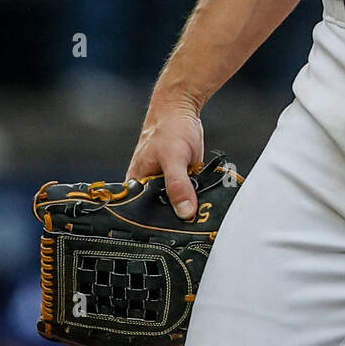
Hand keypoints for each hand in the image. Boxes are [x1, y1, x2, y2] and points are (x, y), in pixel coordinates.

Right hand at [127, 92, 205, 219]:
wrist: (182, 109)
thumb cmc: (169, 127)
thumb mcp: (173, 158)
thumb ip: (178, 185)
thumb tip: (185, 211)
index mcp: (137, 184)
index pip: (142, 215)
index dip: (156, 227)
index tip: (173, 236)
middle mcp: (149, 186)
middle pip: (162, 211)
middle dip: (177, 219)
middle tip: (193, 227)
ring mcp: (166, 183)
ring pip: (178, 204)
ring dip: (190, 208)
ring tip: (201, 214)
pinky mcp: (182, 179)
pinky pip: (190, 194)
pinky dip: (198, 198)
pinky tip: (207, 203)